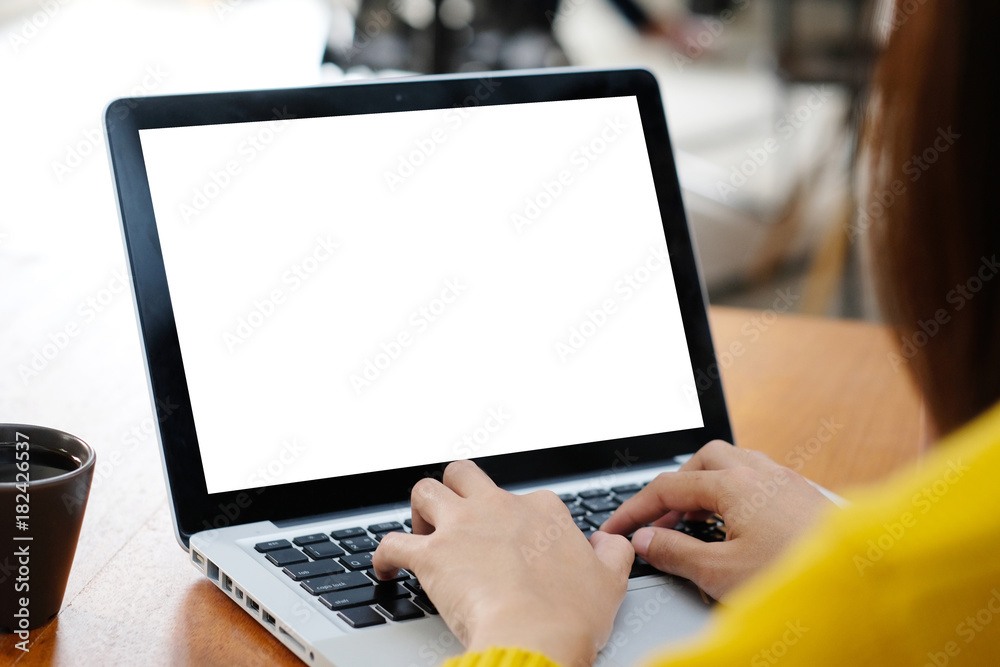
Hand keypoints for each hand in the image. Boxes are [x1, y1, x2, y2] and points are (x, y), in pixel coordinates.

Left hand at [373, 460, 633, 666]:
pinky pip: (392, 543)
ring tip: (421, 532)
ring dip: (418, 510)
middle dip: (456, 490)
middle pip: (465, 474)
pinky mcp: (431, 556)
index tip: (513, 543)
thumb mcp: (612, 580)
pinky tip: (384, 569)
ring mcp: (462, 528)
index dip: (516, 521)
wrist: (537, 636)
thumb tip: (612, 542)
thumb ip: (614, 553)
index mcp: (541, 511)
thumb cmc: (572, 615)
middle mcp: (499, 508)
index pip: (525, 498)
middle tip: (456, 519)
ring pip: (425, 491)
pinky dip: (382, 555)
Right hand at [601, 441, 833, 600]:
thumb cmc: (795, 577)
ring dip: (707, 485)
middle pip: (702, 460)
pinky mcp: (805, 496)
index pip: (668, 487)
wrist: (862, 585)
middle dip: (675, 484)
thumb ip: (674, 553)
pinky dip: (735, 492)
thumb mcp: (721, 573)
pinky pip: (759, 477)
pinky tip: (737, 522)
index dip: (635, 509)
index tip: (616, 528)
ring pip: (734, 463)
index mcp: (734, 485)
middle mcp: (761, 473)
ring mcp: (787, 481)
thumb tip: (644, 542)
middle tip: (660, 519)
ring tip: (694, 518)